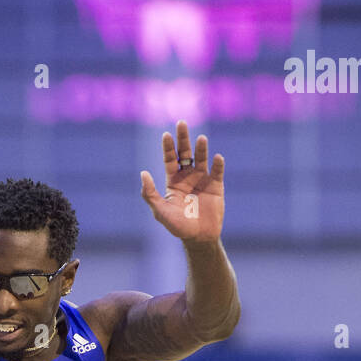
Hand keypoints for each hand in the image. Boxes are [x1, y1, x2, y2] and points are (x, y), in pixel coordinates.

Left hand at [140, 122, 224, 243]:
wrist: (199, 238)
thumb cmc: (178, 226)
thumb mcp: (160, 211)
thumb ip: (150, 194)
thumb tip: (143, 173)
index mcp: (174, 181)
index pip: (170, 159)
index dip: (168, 147)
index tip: (166, 134)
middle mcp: (188, 176)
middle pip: (185, 153)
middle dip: (183, 138)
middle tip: (182, 123)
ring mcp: (203, 179)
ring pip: (202, 158)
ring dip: (201, 148)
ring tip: (201, 139)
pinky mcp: (217, 186)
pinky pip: (218, 172)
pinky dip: (218, 164)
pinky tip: (217, 158)